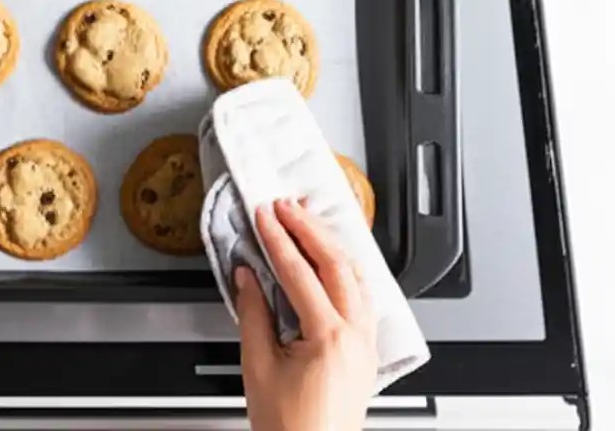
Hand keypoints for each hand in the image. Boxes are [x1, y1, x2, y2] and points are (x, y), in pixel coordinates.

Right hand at [237, 199, 376, 430]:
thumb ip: (254, 314)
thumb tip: (247, 277)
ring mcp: (366, 342)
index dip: (278, 239)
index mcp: (328, 338)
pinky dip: (347, 270)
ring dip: (331, 244)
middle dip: (309, 229)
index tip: (264, 215)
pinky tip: (333, 260)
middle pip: (336, 264)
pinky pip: (364, 297)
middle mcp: (356, 336)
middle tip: (285, 206)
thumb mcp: (258, 367)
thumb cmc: (289, 427)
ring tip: (309, 221)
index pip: (300, 273)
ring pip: (357, 277)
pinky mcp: (367, 350)